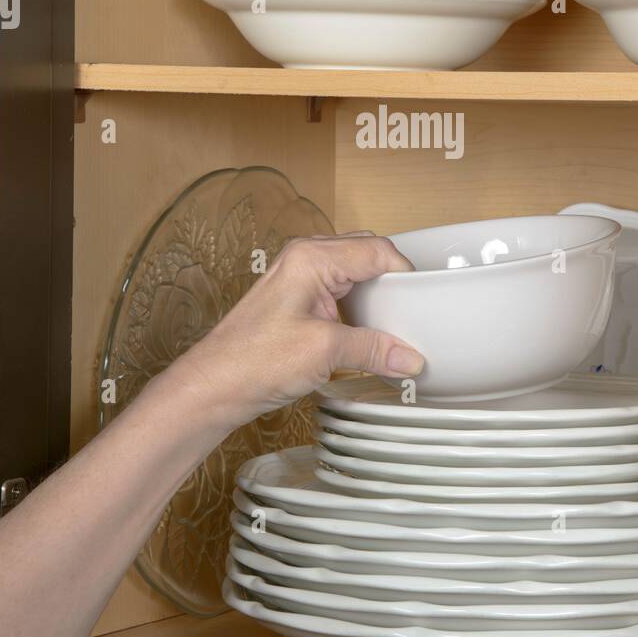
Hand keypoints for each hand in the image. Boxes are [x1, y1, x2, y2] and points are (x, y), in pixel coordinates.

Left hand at [166, 234, 423, 434]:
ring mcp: (299, 277)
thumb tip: (412, 359)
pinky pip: (340, 290)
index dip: (405, 274)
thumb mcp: (325, 352)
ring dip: (376, 295)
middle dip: (393, 281)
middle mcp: (305, 258)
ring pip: (354, 273)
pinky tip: (368, 332)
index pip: (376, 249)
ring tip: (394, 323)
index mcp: (312, 257)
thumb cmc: (252, 361)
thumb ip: (374, 350)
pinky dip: (359, 307)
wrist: (213, 386)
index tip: (424, 301)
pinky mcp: (296, 299)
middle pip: (367, 255)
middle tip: (413, 311)